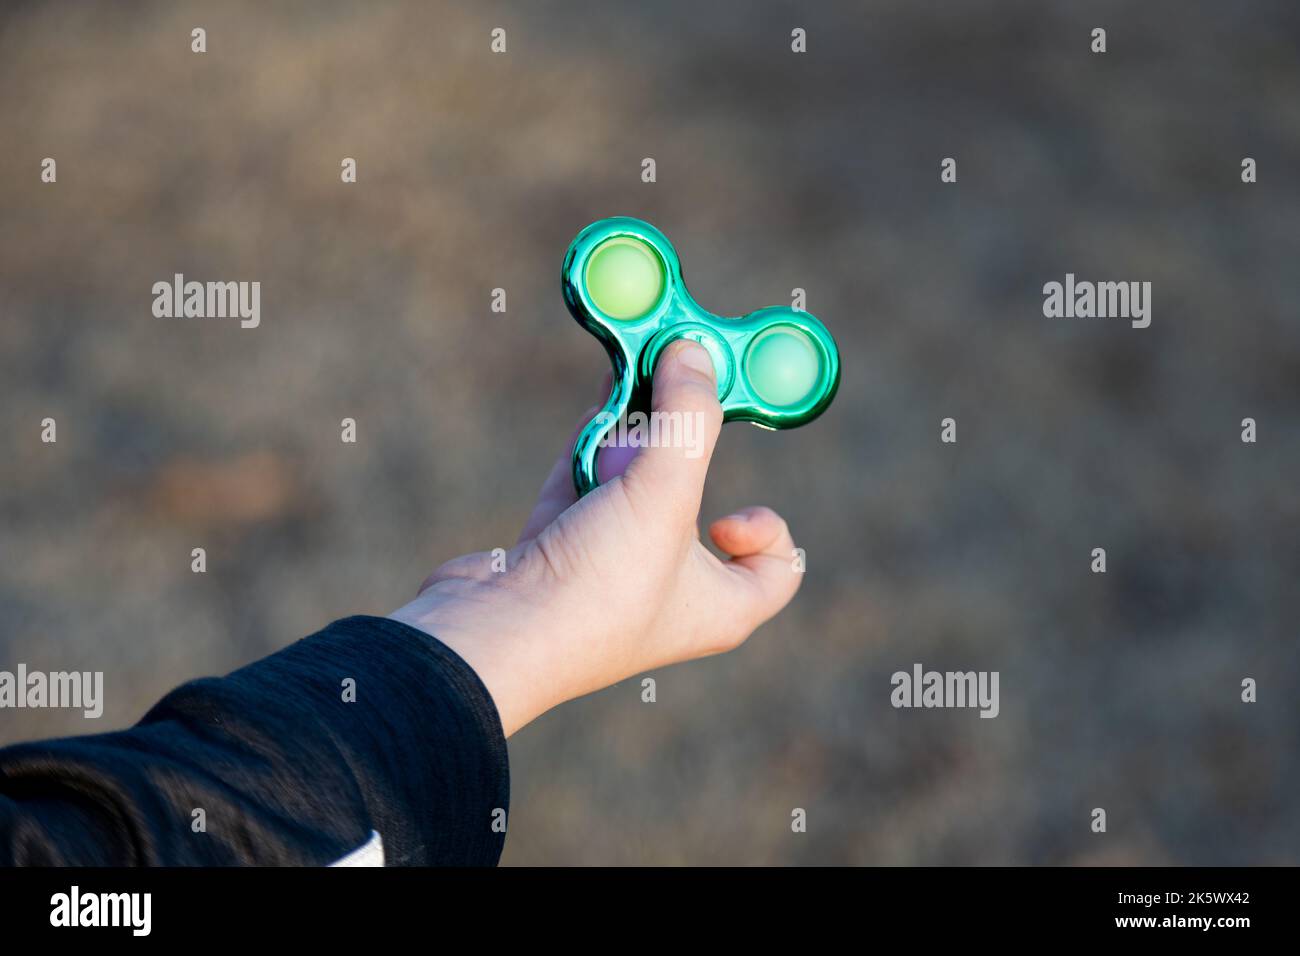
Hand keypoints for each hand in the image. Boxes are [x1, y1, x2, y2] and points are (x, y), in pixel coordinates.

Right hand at [389, 339, 802, 735]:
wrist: (493, 635)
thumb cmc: (598, 591)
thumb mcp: (664, 498)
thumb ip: (689, 420)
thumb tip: (694, 351)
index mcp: (720, 606)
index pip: (778, 570)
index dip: (769, 530)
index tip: (728, 509)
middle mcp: (670, 590)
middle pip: (695, 504)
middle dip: (684, 445)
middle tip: (680, 394)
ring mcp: (611, 569)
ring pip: (638, 486)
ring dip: (638, 432)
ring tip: (640, 374)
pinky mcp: (558, 548)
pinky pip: (587, 480)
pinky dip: (595, 440)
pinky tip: (604, 389)